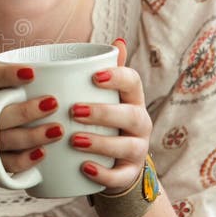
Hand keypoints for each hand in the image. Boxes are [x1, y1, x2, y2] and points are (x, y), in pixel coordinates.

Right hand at [0, 65, 62, 183]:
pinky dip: (25, 160)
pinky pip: (7, 163)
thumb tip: (68, 74)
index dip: (7, 75)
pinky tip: (42, 153)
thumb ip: (20, 84)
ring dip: (32, 136)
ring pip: (4, 140)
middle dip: (26, 111)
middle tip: (53, 103)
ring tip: (57, 130)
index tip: (33, 73)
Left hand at [70, 38, 151, 192]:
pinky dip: (103, 174)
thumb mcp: (106, 95)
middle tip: (75, 110)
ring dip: (101, 143)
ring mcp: (137, 149)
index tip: (93, 77)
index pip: (133, 82)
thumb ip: (108, 70)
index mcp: (132, 99)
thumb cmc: (105, 121)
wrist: (115, 163)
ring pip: (126, 146)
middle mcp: (140, 123)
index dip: (116, 78)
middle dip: (103, 112)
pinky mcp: (129, 174)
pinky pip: (121, 176)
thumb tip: (118, 40)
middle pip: (131, 115)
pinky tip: (84, 168)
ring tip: (75, 140)